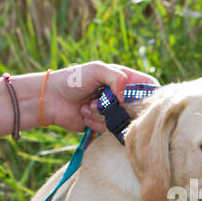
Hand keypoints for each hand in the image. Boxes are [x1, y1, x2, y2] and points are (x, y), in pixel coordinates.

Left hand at [46, 62, 160, 134]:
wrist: (50, 99)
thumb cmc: (72, 80)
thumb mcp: (97, 69)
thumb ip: (118, 78)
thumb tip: (125, 98)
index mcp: (123, 78)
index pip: (149, 86)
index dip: (150, 94)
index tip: (141, 100)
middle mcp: (121, 96)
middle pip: (137, 107)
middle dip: (118, 106)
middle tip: (102, 101)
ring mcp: (113, 112)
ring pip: (122, 121)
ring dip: (103, 115)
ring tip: (87, 106)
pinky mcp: (103, 125)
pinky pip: (109, 130)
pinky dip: (96, 123)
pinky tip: (84, 114)